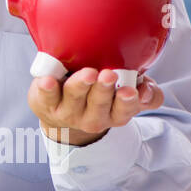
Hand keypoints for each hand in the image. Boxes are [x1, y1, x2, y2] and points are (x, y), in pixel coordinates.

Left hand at [28, 68, 163, 147]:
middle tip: (108, 75)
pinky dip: (46, 89)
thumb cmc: (98, 94)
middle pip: (99, 105)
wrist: (61, 112)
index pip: (125, 110)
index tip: (129, 91)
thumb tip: (144, 90)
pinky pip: (46, 97)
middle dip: (104, 90)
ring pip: (74, 99)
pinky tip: (47, 81)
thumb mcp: (126, 92)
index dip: (127, 102)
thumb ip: (145, 89)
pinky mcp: (46, 103)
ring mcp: (68, 112)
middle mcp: (92, 117)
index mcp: (115, 114)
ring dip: (80, 86)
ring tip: (87, 73)